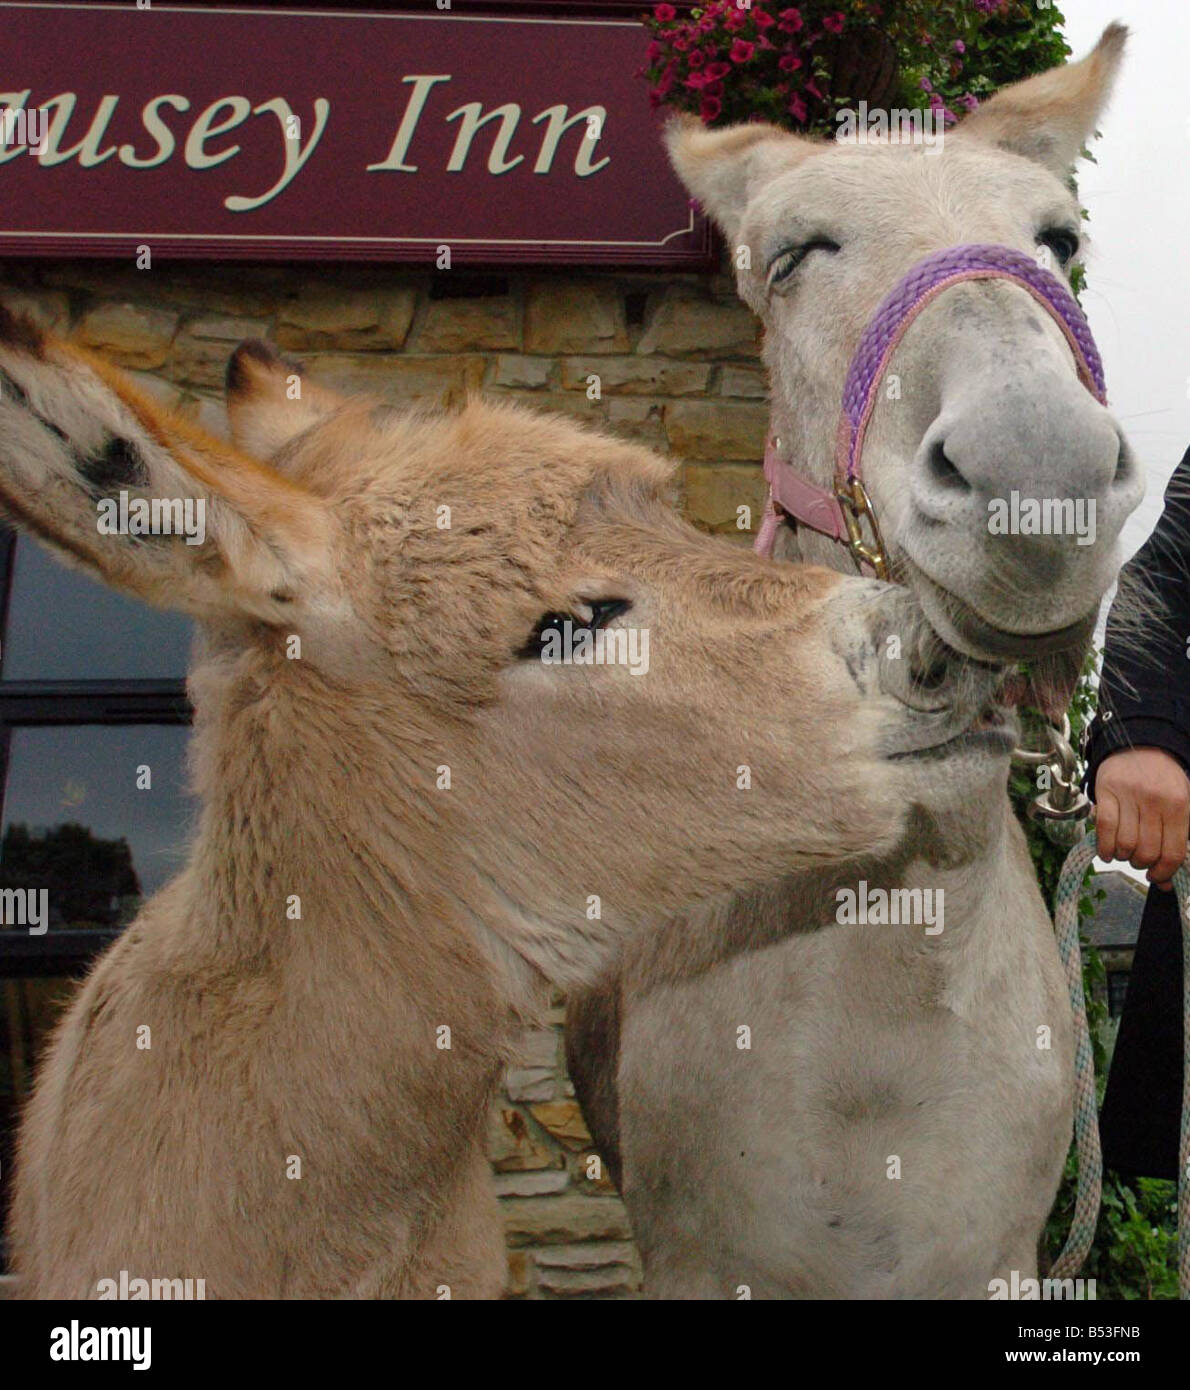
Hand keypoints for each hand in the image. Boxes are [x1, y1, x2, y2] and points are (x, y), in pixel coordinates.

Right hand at [1094, 746, 1189, 890]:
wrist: (1141, 747)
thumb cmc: (1163, 781)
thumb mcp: (1181, 805)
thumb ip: (1176, 841)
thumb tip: (1164, 883)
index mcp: (1179, 805)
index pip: (1173, 852)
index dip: (1164, 872)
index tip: (1157, 877)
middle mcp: (1155, 801)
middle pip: (1147, 851)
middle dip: (1141, 863)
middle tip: (1139, 860)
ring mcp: (1129, 796)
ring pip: (1125, 844)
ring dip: (1123, 856)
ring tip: (1124, 852)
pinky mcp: (1106, 792)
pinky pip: (1104, 829)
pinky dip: (1105, 848)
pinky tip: (1107, 852)